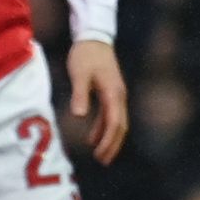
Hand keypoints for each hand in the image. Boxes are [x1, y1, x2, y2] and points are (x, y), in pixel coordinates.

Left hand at [66, 40, 129, 163]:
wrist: (94, 38)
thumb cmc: (85, 55)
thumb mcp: (79, 74)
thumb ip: (80, 94)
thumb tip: (80, 116)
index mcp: (113, 93)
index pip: (114, 123)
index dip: (108, 141)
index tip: (99, 155)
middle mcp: (119, 96)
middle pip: (120, 127)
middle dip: (112, 145)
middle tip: (102, 162)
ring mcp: (116, 95)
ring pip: (117, 123)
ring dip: (110, 139)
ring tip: (99, 156)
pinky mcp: (111, 93)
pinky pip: (110, 115)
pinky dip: (103, 128)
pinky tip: (93, 138)